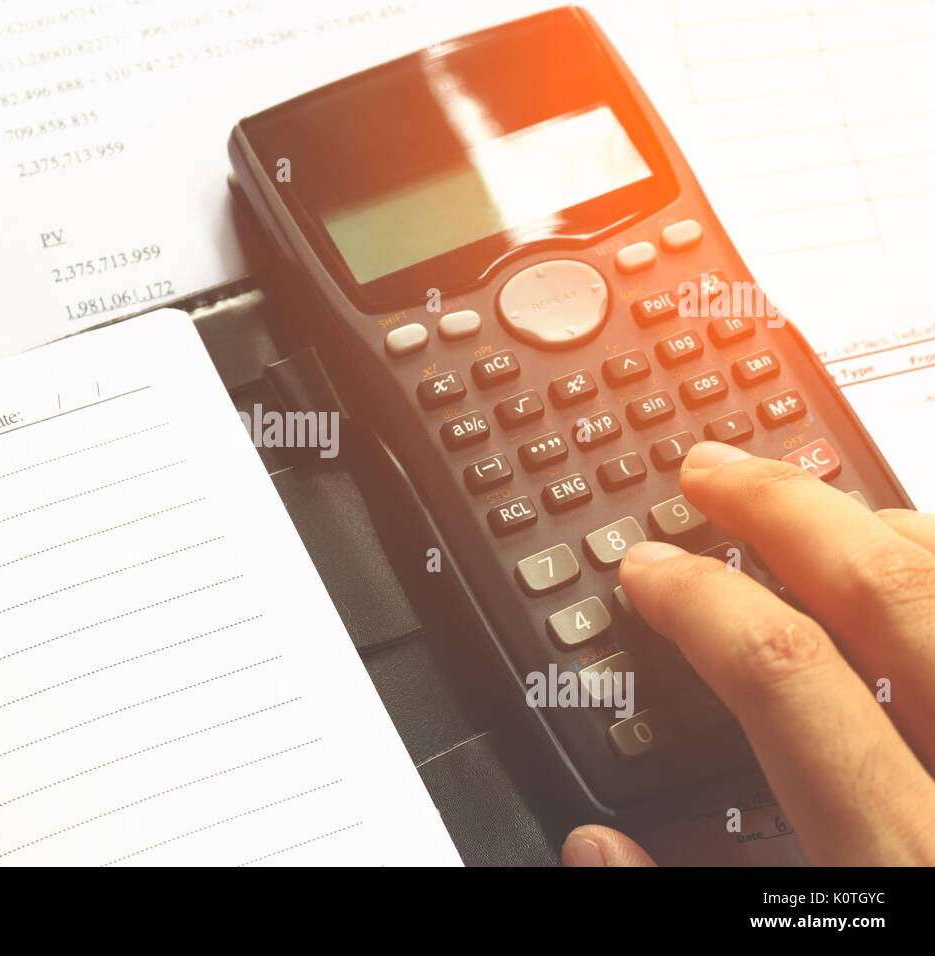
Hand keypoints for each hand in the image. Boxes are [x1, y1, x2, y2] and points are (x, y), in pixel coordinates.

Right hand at [562, 441, 934, 865]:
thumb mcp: (809, 955)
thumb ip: (691, 905)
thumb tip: (596, 849)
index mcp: (904, 863)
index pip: (785, 674)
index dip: (699, 600)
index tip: (647, 570)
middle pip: (894, 591)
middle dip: (788, 511)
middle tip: (714, 471)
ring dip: (888, 527)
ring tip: (815, 503)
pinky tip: (924, 567)